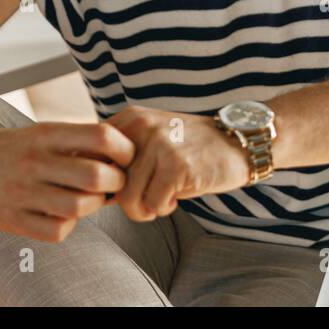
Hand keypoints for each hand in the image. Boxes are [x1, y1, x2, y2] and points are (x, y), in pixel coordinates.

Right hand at [0, 122, 134, 242]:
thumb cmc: (22, 147)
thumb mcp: (48, 132)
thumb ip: (83, 142)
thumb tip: (130, 157)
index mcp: (46, 133)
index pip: (101, 137)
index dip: (124, 149)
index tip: (125, 157)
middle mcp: (33, 161)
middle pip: (95, 175)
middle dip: (116, 181)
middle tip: (114, 181)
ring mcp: (20, 191)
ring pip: (79, 206)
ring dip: (94, 205)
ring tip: (90, 198)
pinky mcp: (11, 219)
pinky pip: (58, 230)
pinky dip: (69, 224)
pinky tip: (64, 214)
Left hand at [104, 106, 251, 221]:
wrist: (237, 143)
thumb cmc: (191, 150)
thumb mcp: (152, 142)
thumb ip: (122, 159)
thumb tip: (90, 192)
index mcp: (130, 119)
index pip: (92, 157)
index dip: (102, 183)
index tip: (119, 191)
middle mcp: (141, 127)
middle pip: (109, 183)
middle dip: (126, 201)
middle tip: (147, 200)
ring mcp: (159, 144)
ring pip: (128, 198)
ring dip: (146, 209)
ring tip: (162, 200)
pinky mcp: (177, 166)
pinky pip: (153, 204)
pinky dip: (163, 208)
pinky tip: (177, 197)